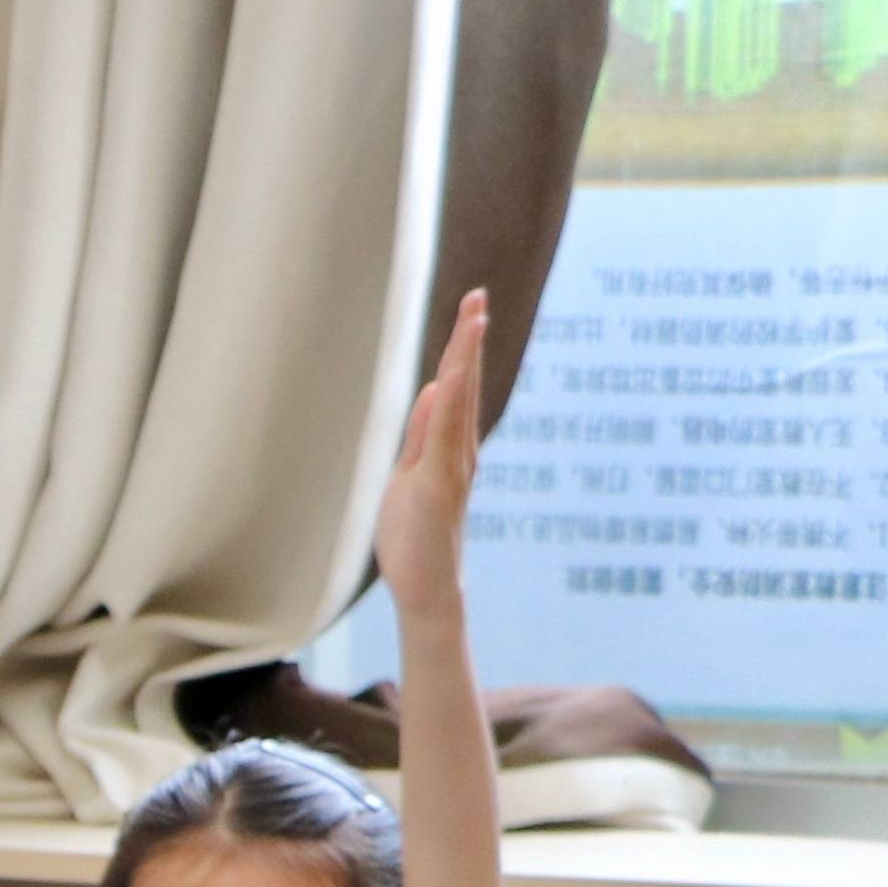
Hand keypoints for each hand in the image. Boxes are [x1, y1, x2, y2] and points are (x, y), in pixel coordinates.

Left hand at [375, 290, 489, 623]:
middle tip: (477, 295)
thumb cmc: (416, 537)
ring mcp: (451, 467)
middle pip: (464, 385)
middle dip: (469, 339)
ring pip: (459, 403)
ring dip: (465, 359)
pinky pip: (443, 438)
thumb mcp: (410, 475)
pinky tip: (449, 377)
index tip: (470, 306)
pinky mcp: (438, 488)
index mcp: (449, 448)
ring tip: (473, 317)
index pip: (456, 388)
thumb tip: (434, 389)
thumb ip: (422, 435)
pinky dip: (449, 406)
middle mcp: (459, 452)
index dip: (462, 347)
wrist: (425, 590)